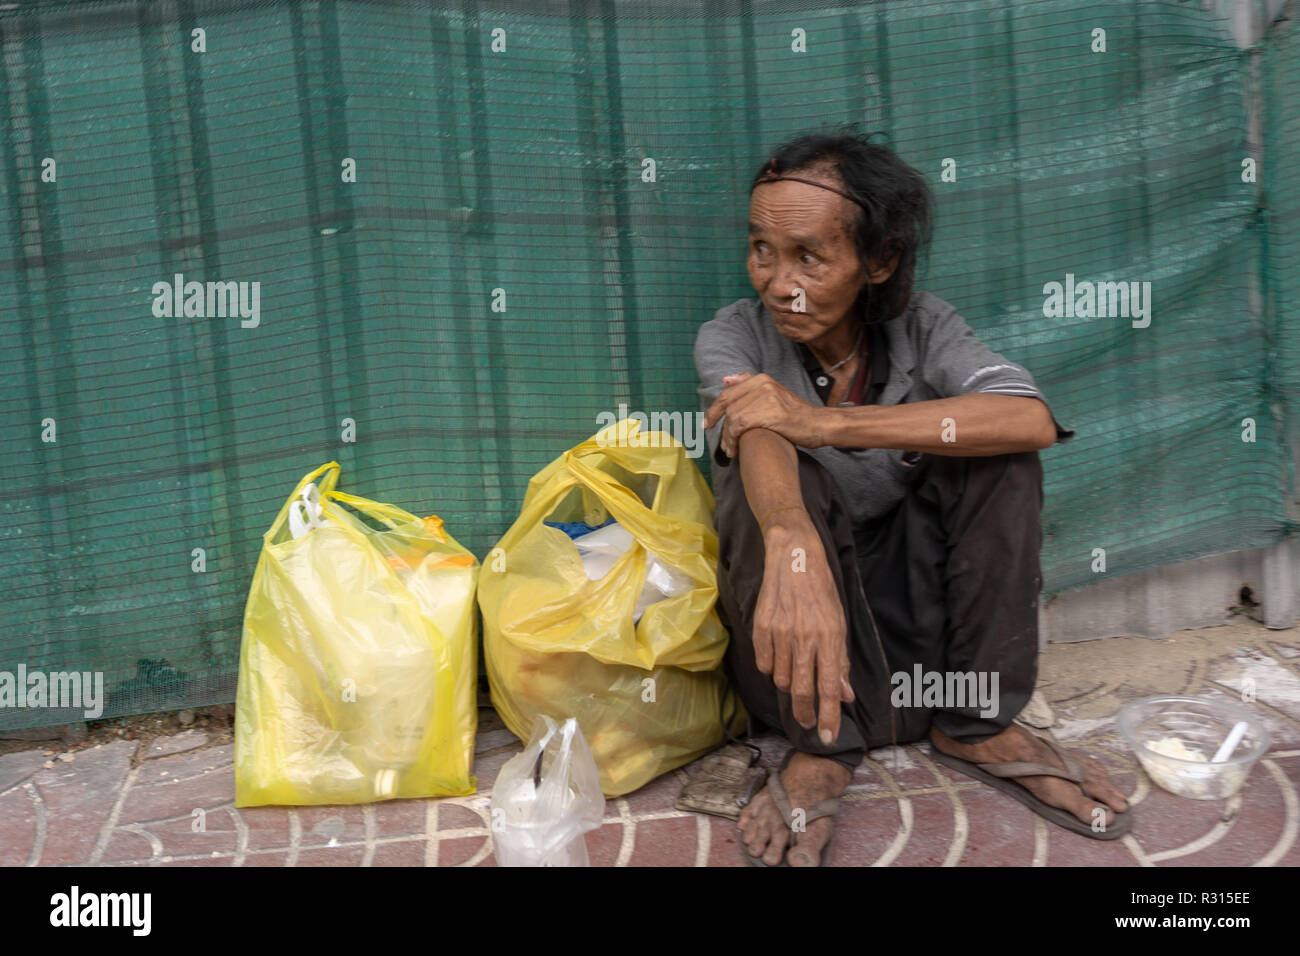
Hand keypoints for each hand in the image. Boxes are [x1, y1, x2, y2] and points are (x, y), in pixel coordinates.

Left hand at [704, 373, 825, 456]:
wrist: (818, 424)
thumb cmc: (796, 415)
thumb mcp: (775, 394)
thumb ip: (750, 385)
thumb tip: (725, 380)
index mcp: (761, 379)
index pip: (728, 392)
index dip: (715, 409)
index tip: (707, 422)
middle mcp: (762, 384)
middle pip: (727, 404)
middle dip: (715, 422)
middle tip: (712, 438)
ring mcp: (764, 398)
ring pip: (732, 418)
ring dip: (726, 437)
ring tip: (729, 449)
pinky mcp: (767, 413)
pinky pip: (739, 427)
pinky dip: (733, 441)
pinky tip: (735, 450)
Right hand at [752, 514, 853, 743]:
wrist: (793, 556)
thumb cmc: (822, 589)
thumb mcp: (839, 622)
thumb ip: (841, 661)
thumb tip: (845, 694)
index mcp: (830, 637)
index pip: (830, 687)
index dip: (831, 716)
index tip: (829, 738)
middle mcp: (805, 638)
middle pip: (801, 691)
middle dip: (805, 714)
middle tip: (809, 724)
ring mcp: (781, 633)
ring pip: (781, 679)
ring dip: (788, 683)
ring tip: (794, 669)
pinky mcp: (761, 627)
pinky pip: (764, 663)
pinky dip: (771, 667)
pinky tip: (778, 655)